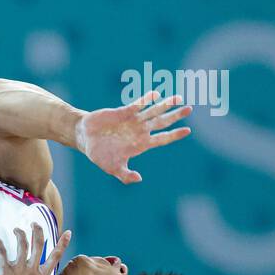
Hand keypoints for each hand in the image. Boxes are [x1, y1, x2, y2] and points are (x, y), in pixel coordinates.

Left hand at [0, 225, 70, 274]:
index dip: (63, 243)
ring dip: (20, 234)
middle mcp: (32, 270)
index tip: (68, 232)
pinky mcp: (5, 271)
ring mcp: (19, 269)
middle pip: (38, 244)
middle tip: (34, 223)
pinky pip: (2, 254)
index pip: (56, 256)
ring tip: (17, 229)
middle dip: (37, 231)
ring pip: (22, 245)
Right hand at [74, 91, 191, 184]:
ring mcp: (133, 120)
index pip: (162, 139)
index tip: (187, 131)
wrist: (84, 139)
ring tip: (178, 97)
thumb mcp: (112, 168)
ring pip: (152, 111)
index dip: (174, 135)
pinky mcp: (123, 112)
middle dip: (175, 115)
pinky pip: (137, 105)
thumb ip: (125, 176)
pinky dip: (145, 100)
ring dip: (165, 104)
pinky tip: (155, 94)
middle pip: (162, 122)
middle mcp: (140, 130)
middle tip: (189, 109)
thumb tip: (139, 179)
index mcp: (140, 144)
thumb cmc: (99, 155)